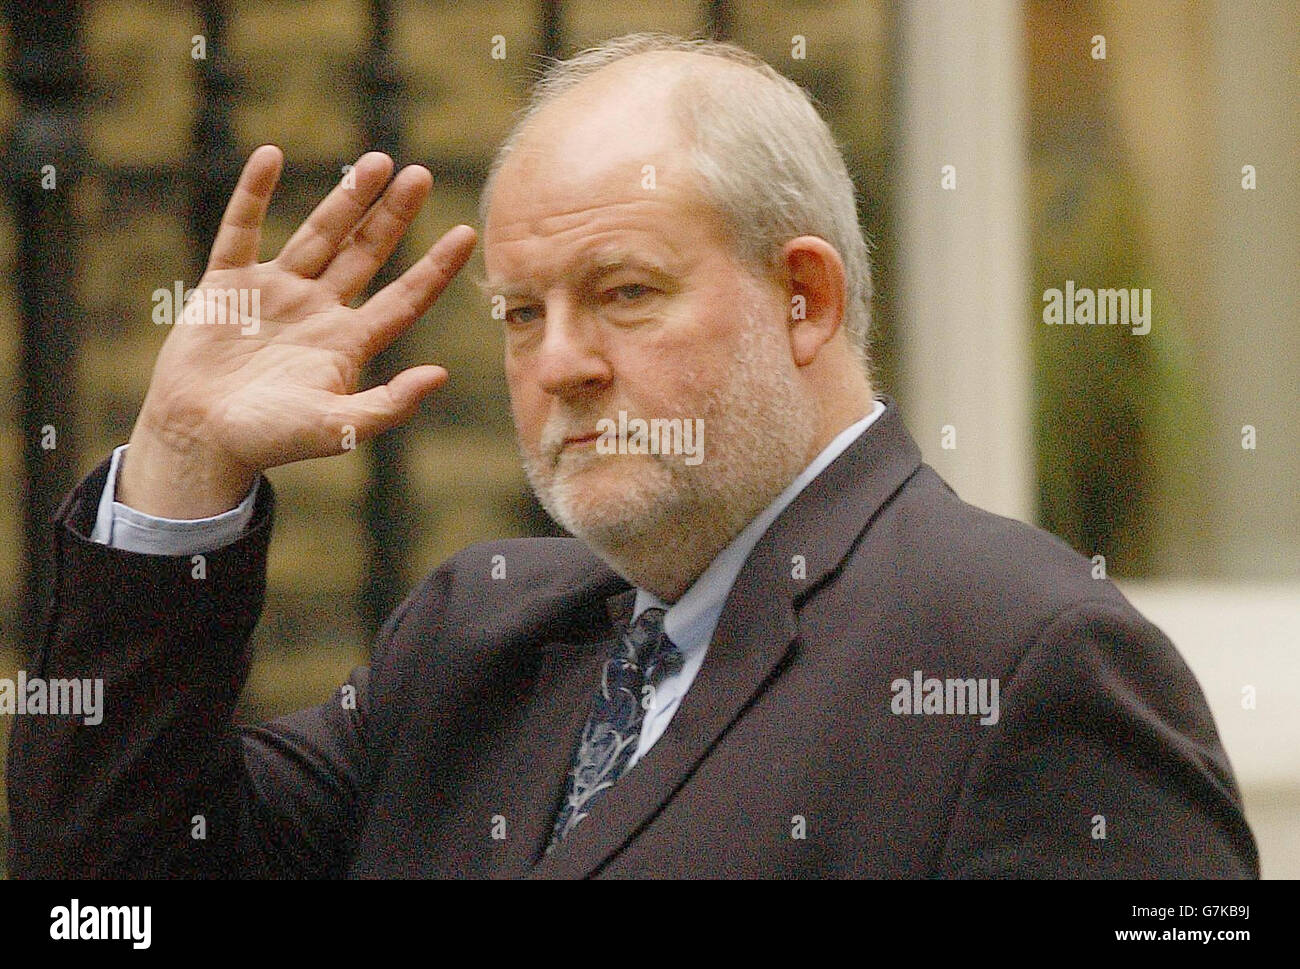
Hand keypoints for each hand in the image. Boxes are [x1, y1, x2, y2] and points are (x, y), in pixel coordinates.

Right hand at [119, 145, 475, 517]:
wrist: (199, 440)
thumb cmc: (269, 441)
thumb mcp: (336, 427)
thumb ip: (388, 405)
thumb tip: (440, 376)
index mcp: (349, 343)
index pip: (404, 298)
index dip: (435, 268)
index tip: (466, 234)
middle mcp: (318, 310)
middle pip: (366, 253)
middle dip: (393, 216)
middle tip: (421, 175)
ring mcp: (275, 292)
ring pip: (318, 235)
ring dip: (346, 198)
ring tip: (378, 161)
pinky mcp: (228, 284)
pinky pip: (241, 230)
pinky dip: (253, 195)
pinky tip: (270, 156)